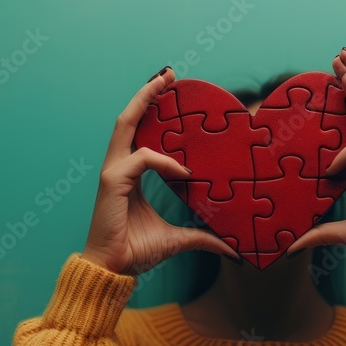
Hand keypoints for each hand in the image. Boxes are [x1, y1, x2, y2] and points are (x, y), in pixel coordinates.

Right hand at [82, 67, 238, 274]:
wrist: (113, 272)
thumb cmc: (136, 252)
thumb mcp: (179, 240)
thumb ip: (203, 236)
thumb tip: (233, 247)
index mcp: (130, 175)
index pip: (140, 134)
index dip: (153, 112)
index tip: (174, 95)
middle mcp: (119, 168)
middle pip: (129, 119)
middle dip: (148, 93)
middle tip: (169, 73)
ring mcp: (112, 172)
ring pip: (126, 125)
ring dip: (145, 101)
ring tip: (164, 82)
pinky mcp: (112, 182)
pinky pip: (141, 159)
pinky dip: (163, 161)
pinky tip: (183, 171)